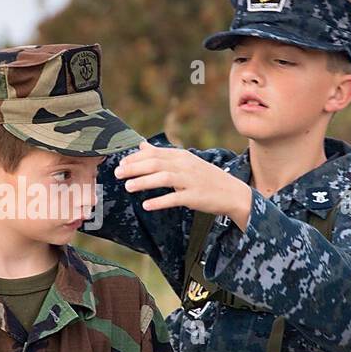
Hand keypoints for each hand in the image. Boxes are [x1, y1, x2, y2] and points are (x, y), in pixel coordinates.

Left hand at [114, 141, 254, 229]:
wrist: (232, 193)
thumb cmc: (205, 178)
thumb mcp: (185, 162)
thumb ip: (162, 154)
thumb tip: (142, 145)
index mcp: (181, 156)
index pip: (154, 153)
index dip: (135, 158)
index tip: (120, 163)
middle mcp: (185, 165)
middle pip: (155, 163)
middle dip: (134, 168)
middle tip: (117, 174)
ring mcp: (190, 181)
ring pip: (163, 178)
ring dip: (144, 182)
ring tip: (128, 187)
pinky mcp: (195, 197)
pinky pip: (175, 198)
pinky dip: (160, 201)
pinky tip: (146, 205)